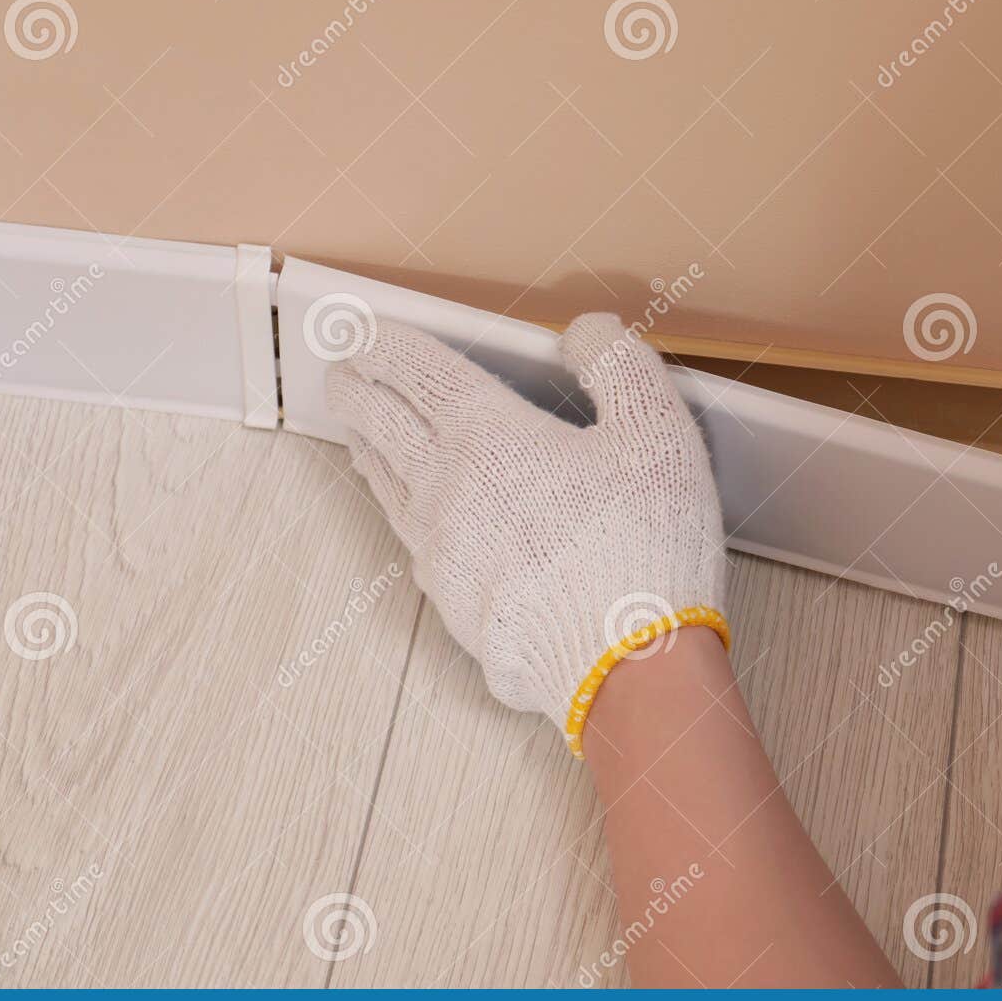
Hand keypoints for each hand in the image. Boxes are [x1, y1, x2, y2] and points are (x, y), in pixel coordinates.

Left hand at [326, 314, 728, 756]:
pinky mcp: (455, 609)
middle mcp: (448, 493)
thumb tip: (585, 333)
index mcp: (490, 439)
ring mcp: (444, 557)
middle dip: (358, 392)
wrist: (627, 670)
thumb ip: (620, 367)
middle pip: (382, 426)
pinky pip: (415, 546)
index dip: (387, 344)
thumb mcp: (658, 436)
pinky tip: (416, 522)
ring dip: (371, 453)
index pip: (419, 373)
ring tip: (363, 438)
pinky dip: (403, 515)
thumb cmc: (644, 549)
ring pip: (389, 489)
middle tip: (343, 374)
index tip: (363, 330)